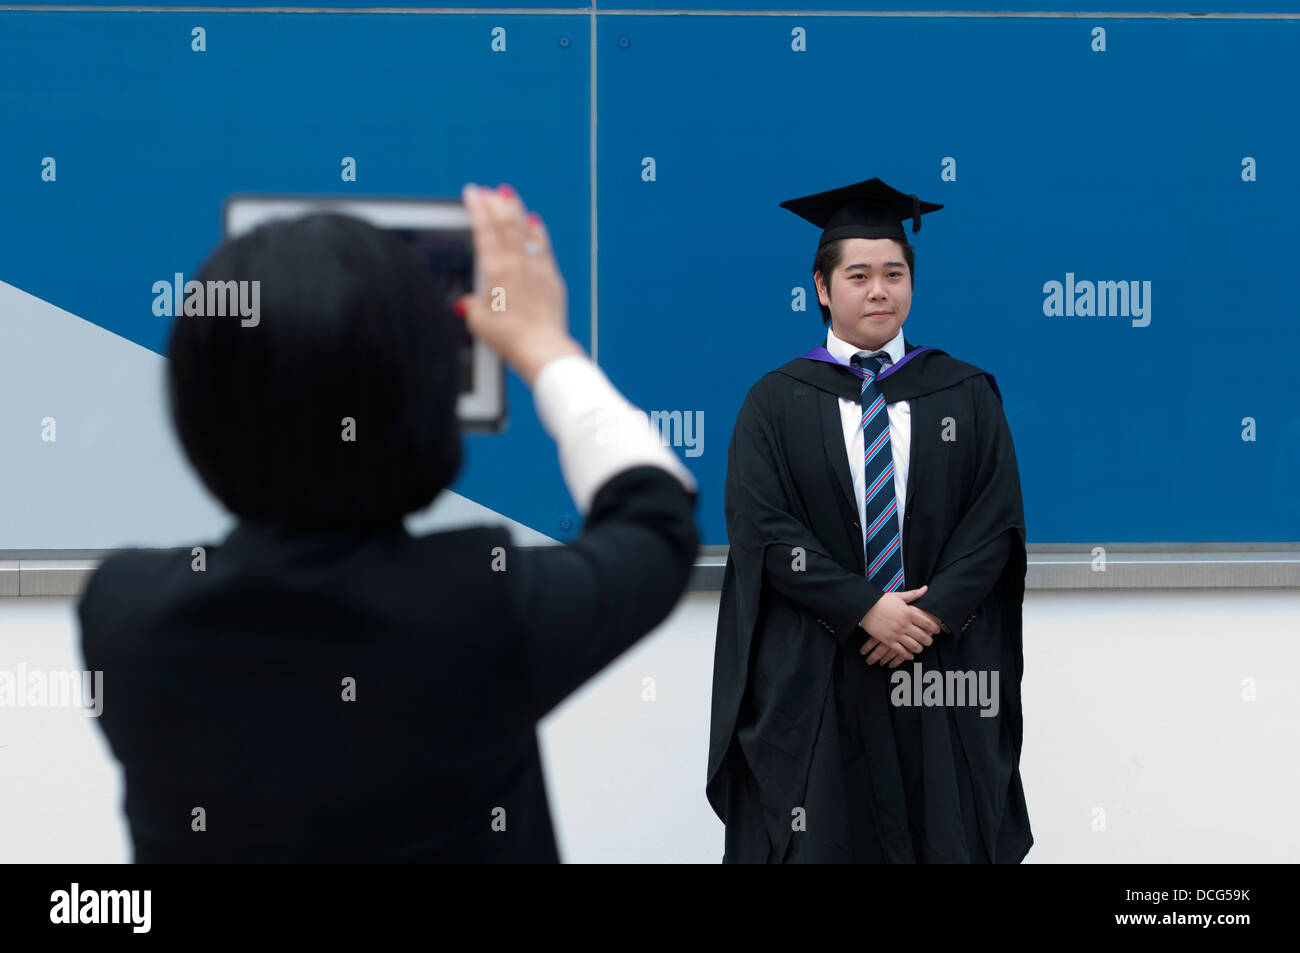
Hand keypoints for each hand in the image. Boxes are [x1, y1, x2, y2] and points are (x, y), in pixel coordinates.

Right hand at [456, 183, 584, 385]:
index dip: (476, 207)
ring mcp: (536, 267)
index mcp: (494, 270)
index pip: (483, 229)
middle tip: (487, 191)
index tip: (472, 193)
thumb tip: (468, 303)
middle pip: (505, 222)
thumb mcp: (479, 322)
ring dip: (515, 209)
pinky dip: (536, 231)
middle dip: (494, 202)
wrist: (541, 347)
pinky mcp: (551, 277)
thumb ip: (472, 306)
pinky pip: (543, 246)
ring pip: (525, 228)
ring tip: (508, 195)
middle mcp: (516, 263)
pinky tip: (534, 222)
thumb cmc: (509, 338)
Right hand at [858, 584, 939, 665]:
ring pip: (913, 646)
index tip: (937, 631)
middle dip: (928, 641)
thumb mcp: (898, 596)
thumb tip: (925, 588)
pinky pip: (900, 651)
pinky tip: (910, 655)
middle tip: (929, 642)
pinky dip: (907, 655)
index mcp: (908, 612)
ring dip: (919, 649)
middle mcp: (904, 624)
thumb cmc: (881, 600)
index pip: (927, 623)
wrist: (864, 606)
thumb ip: (914, 594)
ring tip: (920, 648)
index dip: (935, 628)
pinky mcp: (888, 640)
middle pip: (923, 637)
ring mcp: (896, 633)